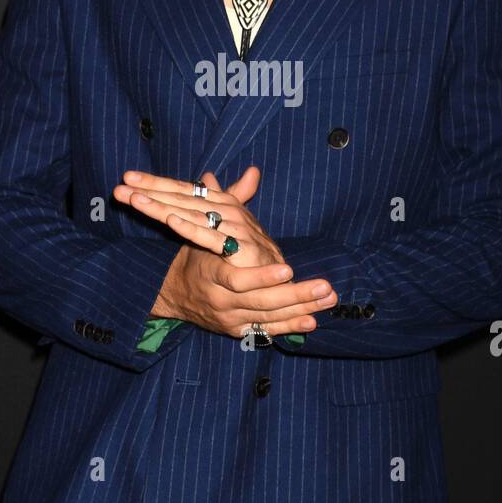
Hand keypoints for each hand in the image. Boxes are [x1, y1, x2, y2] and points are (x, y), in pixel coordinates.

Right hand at [112, 166, 338, 337]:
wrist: (173, 292)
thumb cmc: (196, 254)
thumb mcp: (207, 226)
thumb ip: (233, 199)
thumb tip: (253, 171)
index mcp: (212, 273)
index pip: (238, 279)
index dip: (263, 276)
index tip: (288, 269)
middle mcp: (221, 299)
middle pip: (261, 301)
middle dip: (295, 295)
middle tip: (325, 287)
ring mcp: (230, 317)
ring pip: (268, 317)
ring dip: (300, 309)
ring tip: (328, 299)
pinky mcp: (237, 330)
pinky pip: (266, 331)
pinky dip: (289, 327)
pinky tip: (312, 321)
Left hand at [114, 166, 280, 268]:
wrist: (279, 275)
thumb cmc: (253, 248)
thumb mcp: (231, 222)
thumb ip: (219, 197)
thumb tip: (207, 175)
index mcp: (221, 202)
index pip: (183, 189)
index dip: (155, 182)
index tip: (127, 178)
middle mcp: (227, 209)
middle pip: (181, 198)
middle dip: (149, 192)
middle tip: (120, 187)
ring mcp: (235, 227)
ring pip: (190, 214)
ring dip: (161, 206)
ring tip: (134, 199)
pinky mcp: (241, 249)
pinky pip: (211, 238)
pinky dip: (191, 228)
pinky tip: (170, 221)